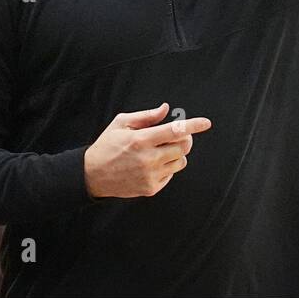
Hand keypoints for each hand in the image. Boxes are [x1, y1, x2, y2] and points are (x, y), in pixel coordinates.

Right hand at [84, 103, 210, 198]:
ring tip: (161, 150)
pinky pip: (171, 175)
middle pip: (183, 148)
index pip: (174, 130)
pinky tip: (152, 164)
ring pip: (180, 162)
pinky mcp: (151, 188)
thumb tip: (166, 109)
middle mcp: (148, 159)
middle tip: (176, 136)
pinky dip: (167, 167)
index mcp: (141, 140)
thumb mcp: (122, 123)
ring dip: (176, 154)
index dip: (193, 125)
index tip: (206, 123)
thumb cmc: (107, 145)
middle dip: (184, 139)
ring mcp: (151, 175)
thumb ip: (146, 116)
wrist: (92, 175)